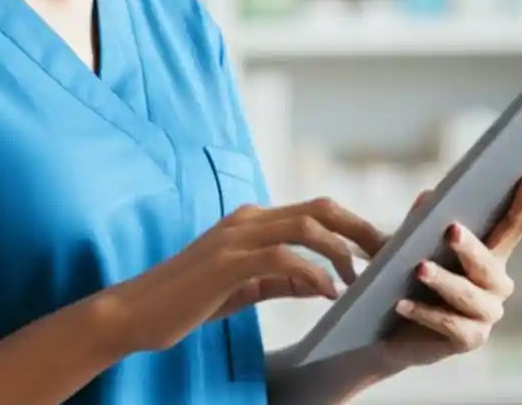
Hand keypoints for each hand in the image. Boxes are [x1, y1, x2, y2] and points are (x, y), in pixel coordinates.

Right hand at [96, 197, 385, 354]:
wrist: (136, 312)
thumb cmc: (187, 300)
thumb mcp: (242, 287)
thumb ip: (280, 279)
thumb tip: (321, 281)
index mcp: (251, 221)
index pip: (315, 210)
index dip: (354, 226)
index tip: (380, 251)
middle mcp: (247, 219)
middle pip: (320, 209)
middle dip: (360, 231)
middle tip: (385, 259)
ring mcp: (236, 237)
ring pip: (306, 226)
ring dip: (341, 251)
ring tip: (356, 280)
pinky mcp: (227, 262)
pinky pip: (282, 258)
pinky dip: (312, 273)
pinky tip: (326, 293)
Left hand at [378, 170, 521, 371]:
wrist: (385, 331)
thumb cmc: (401, 280)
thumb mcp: (405, 247)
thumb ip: (418, 224)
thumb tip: (429, 196)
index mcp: (489, 255)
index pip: (513, 226)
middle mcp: (496, 285)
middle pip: (488, 263)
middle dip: (470, 247)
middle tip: (451, 230)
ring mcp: (486, 315)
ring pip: (468, 295)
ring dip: (444, 281)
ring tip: (420, 268)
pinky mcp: (469, 340)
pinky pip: (450, 325)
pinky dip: (425, 313)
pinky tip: (402, 303)